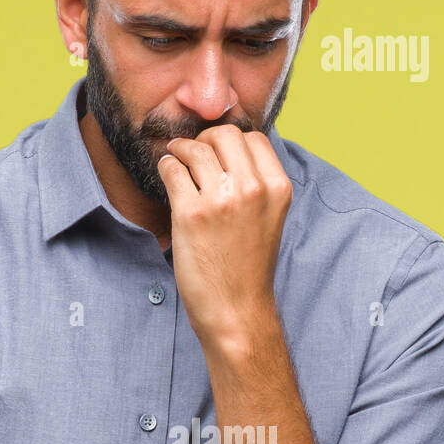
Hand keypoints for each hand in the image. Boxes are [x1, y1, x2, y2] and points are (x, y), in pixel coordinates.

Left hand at [157, 125, 292, 347]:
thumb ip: (257, 184)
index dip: (231, 140)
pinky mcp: (190, 214)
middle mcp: (252, 189)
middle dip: (204, 139)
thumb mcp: (268, 217)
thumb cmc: (247, 266)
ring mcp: (221, 200)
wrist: (236, 309)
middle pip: (223, 134)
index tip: (216, 150)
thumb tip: (228, 149)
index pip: (254, 137)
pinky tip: (167, 175)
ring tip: (175, 160)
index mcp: (277, 188)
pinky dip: (166, 167)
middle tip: (192, 153)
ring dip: (180, 150)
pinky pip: (172, 169)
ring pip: (194, 148)